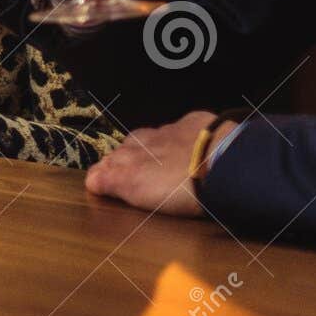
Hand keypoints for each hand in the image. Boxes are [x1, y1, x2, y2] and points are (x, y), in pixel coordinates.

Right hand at [82, 110, 231, 217]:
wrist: (223, 162)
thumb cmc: (181, 184)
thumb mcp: (139, 190)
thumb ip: (112, 182)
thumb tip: (91, 180)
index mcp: (131, 156)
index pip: (109, 163)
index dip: (102, 172)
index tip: (97, 180)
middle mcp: (147, 141)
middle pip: (128, 147)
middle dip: (122, 156)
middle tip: (120, 168)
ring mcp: (173, 131)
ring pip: (152, 136)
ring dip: (148, 145)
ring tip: (148, 156)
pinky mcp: (198, 125)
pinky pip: (182, 127)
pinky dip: (178, 135)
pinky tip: (184, 142)